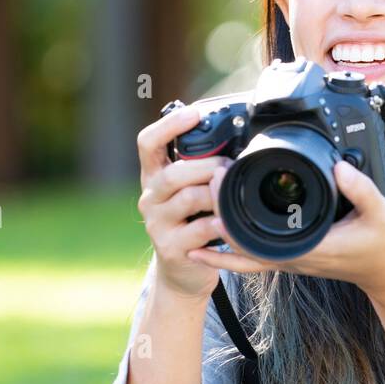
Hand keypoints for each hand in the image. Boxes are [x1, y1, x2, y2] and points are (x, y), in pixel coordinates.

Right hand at [136, 105, 233, 301]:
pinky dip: (218, 223)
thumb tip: (236, 138)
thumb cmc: (192, 221)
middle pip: (172, 174)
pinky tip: (229, 221)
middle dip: (205, 166)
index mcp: (154, 175)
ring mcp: (157, 224)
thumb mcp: (190, 190)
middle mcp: (150, 197)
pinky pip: (198, 230)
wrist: (182, 270)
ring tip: (232, 192)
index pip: (147, 143)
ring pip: (187, 199)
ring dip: (215, 193)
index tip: (194, 113)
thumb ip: (201, 167)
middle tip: (229, 165)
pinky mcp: (170, 248)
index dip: (169, 125)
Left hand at [188, 158, 384, 301]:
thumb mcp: (381, 213)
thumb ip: (361, 190)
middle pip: (239, 245)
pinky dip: (227, 250)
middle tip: (204, 181)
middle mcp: (292, 258)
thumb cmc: (384, 242)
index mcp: (308, 247)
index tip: (220, 182)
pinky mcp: (289, 258)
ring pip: (240, 256)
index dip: (232, 214)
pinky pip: (250, 257)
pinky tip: (209, 240)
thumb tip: (339, 167)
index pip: (258, 236)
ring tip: (194, 208)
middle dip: (216, 215)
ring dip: (217, 234)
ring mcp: (288, 261)